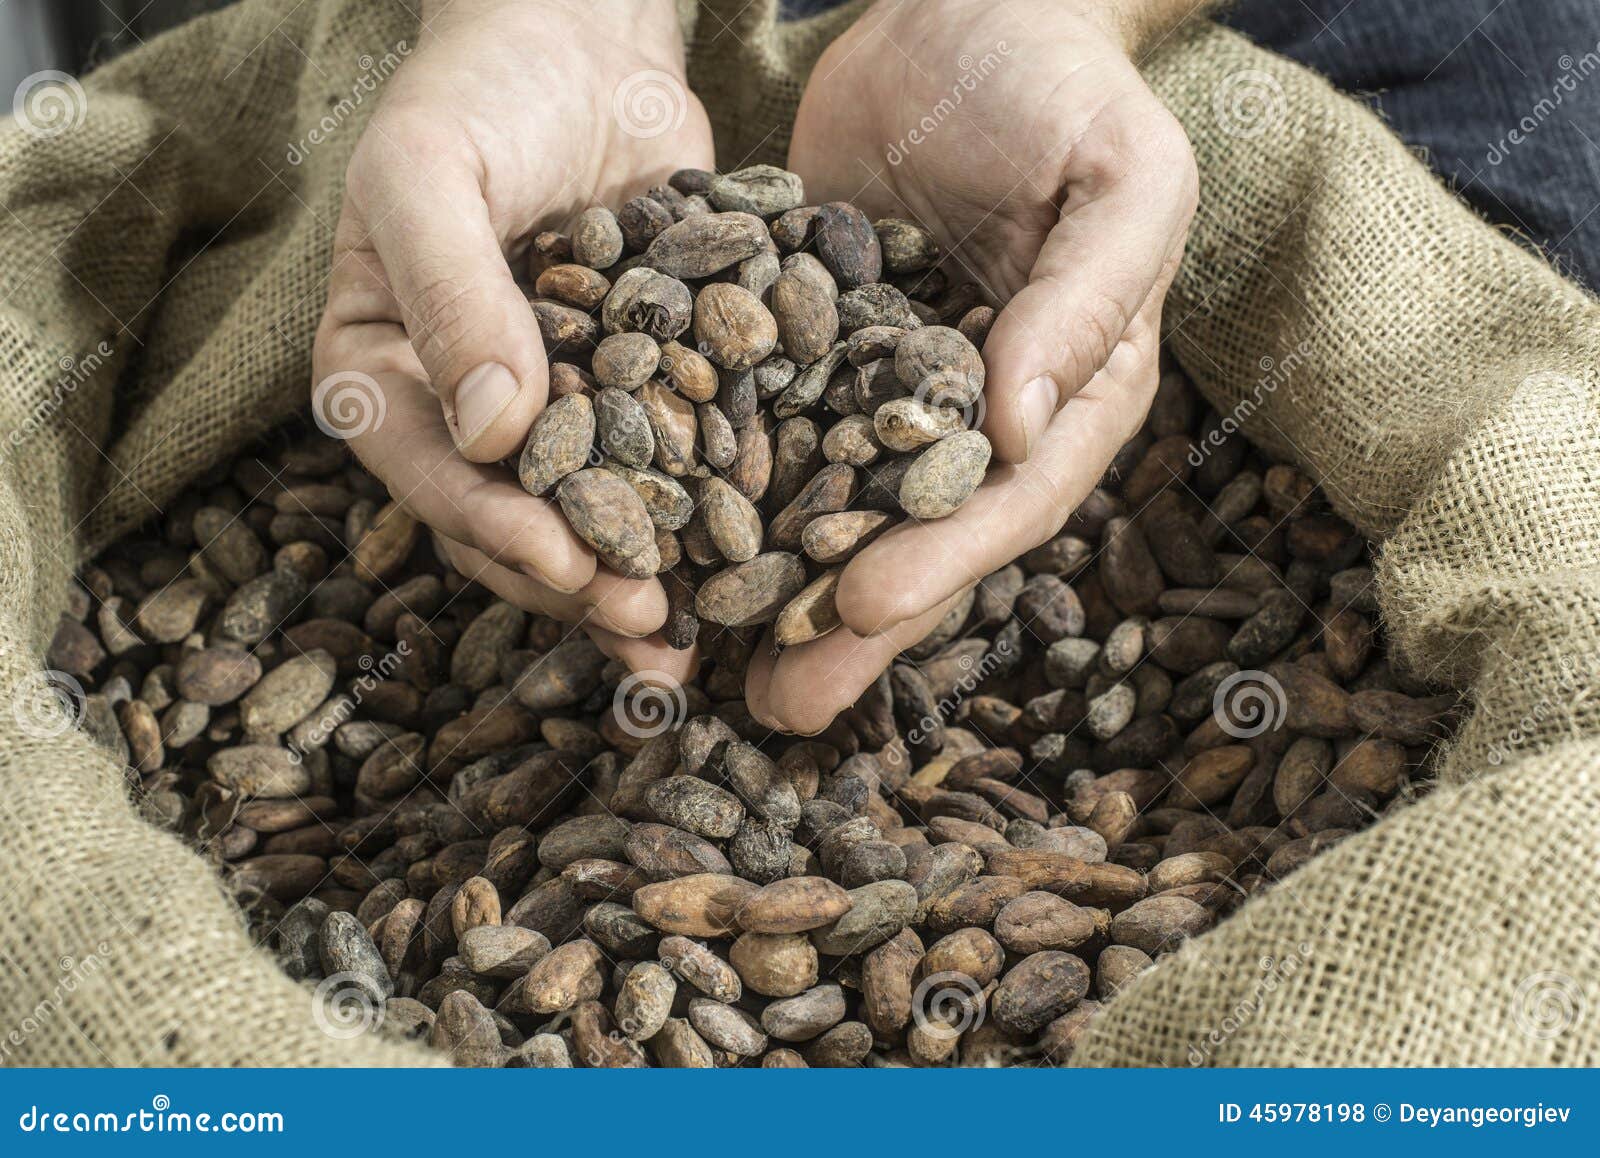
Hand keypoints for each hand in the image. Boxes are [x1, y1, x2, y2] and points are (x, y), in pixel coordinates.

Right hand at [312, 0, 707, 681]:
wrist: (579, 40)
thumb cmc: (482, 88)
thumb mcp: (434, 170)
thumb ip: (450, 289)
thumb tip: (494, 430)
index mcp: (385, 371)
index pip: (431, 471)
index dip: (495, 528)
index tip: (566, 565)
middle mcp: (468, 408)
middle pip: (515, 518)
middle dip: (579, 577)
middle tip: (650, 624)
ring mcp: (561, 407)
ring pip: (596, 509)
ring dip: (642, 571)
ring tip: (698, 635)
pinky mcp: (645, 389)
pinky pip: (671, 458)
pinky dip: (706, 508)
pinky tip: (755, 552)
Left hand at [748, 0, 1198, 732]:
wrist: (964, 8)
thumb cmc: (1061, 83)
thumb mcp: (1118, 174)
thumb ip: (1087, 298)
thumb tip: (1024, 426)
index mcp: (1073, 393)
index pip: (1011, 499)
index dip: (941, 559)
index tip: (858, 604)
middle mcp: (981, 416)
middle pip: (918, 538)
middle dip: (850, 626)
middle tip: (780, 706)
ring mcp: (891, 395)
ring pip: (837, 513)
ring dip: (782, 597)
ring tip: (720, 677)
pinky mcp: (814, 357)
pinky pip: (770, 439)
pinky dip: (729, 501)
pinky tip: (674, 558)